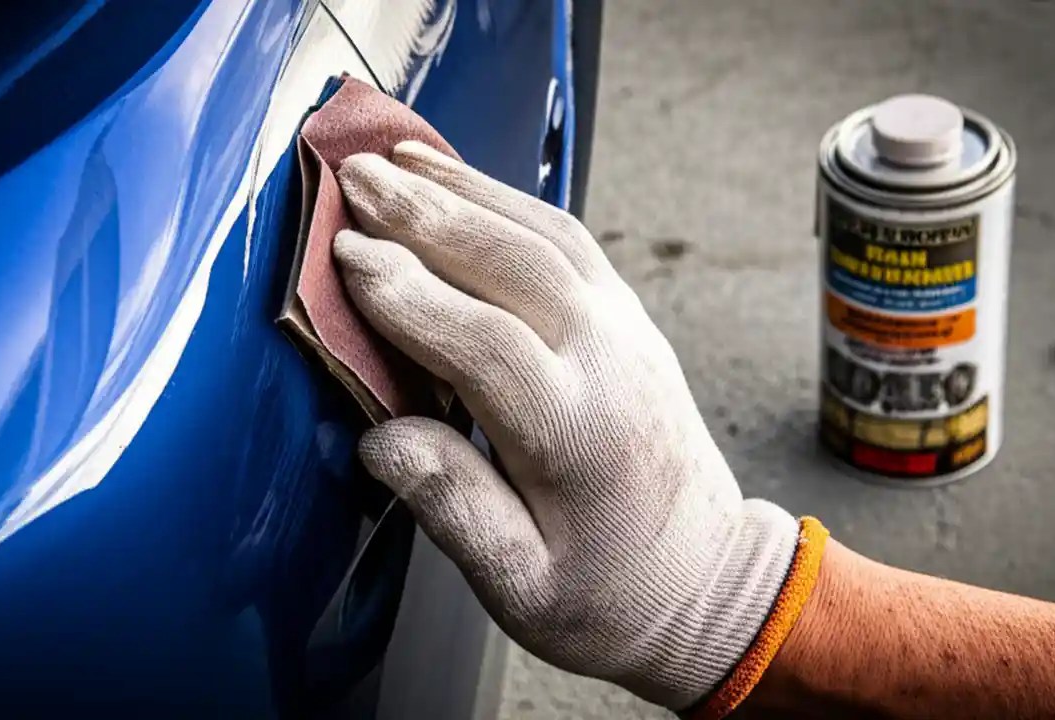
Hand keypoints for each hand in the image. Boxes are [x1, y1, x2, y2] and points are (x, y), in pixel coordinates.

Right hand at [332, 141, 800, 710]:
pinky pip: (566, 239)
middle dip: (426, 213)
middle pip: (512, 263)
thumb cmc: (610, 597)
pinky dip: (507, 199)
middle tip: (355, 178)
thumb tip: (381, 437)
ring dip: (465, 189)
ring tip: (396, 159)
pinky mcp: (627, 320)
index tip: (346, 258)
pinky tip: (460, 182)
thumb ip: (452, 508)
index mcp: (575, 437)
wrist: (708, 583)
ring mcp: (626, 332)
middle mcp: (608, 366)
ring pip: (542, 234)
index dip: (408, 296)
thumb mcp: (520, 589)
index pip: (482, 342)